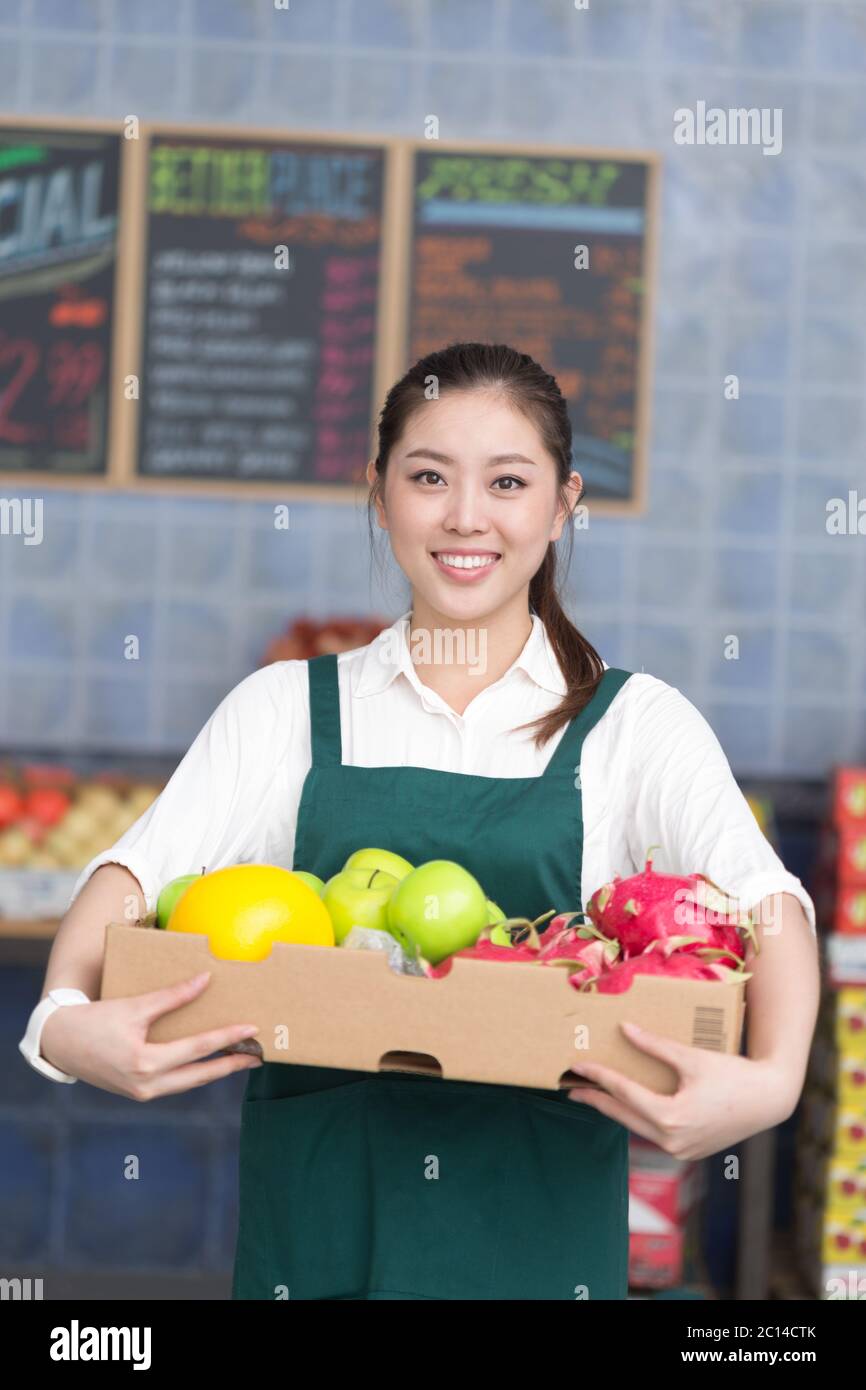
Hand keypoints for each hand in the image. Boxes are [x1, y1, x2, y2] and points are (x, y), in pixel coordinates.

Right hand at [38, 972, 263, 1099]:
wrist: (61, 1043)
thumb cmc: (96, 1020)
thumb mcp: (135, 1006)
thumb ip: (172, 996)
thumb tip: (206, 979)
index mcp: (146, 1063)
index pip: (198, 1049)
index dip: (228, 1038)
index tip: (252, 1029)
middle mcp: (147, 1085)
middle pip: (201, 1075)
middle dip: (231, 1064)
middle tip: (259, 1055)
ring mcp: (143, 1093)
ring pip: (189, 1083)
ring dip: (215, 1070)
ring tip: (240, 1058)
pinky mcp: (138, 1093)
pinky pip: (175, 1084)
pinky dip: (194, 1073)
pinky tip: (208, 1063)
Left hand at [566, 1021, 796, 1160]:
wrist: (769, 1100)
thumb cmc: (733, 1075)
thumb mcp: (691, 1057)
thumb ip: (655, 1045)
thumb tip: (625, 1028)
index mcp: (670, 1117)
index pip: (623, 1094)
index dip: (598, 1077)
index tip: (578, 1065)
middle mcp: (671, 1140)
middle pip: (623, 1116)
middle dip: (596, 1100)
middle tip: (572, 1087)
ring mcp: (680, 1150)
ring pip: (637, 1127)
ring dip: (616, 1111)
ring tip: (595, 1095)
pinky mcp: (689, 1152)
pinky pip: (654, 1133)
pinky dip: (639, 1119)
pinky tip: (629, 1106)